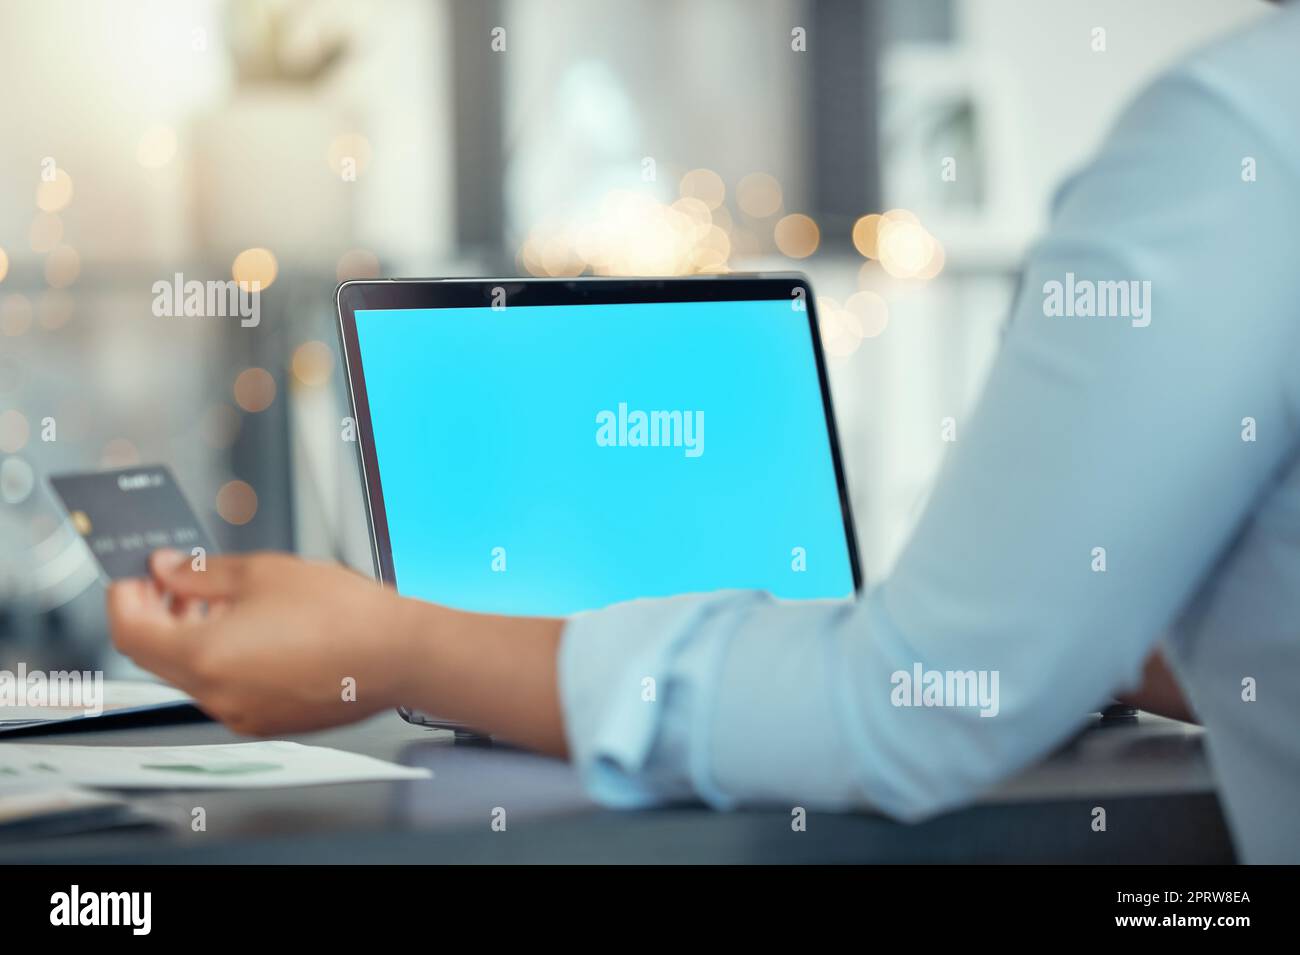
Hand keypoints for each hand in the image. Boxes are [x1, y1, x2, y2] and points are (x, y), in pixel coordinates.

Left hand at [108, 550, 412, 735]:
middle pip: (157, 656)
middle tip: (175, 582)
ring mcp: (242, 714)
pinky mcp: (268, 720)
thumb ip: (202, 573)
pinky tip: (255, 630)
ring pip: (193, 674)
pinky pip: (228, 689)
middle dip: (159, 615)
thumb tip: (168, 570)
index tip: (134, 578)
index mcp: (205, 656)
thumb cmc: (345, 615)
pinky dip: (225, 659)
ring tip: (223, 601)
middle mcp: (217, 695)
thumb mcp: (264, 572)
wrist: (399, 655)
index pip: (129, 631)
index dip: (124, 598)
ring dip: (192, 637)